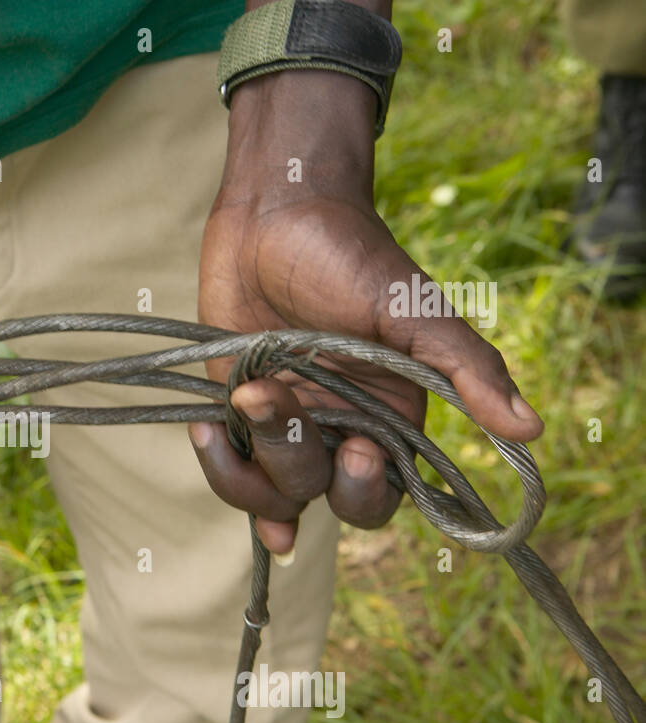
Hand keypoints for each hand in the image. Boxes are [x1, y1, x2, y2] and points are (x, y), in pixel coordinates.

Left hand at [190, 72, 543, 555]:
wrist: (273, 214)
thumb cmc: (352, 255)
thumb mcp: (413, 309)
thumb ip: (466, 368)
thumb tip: (531, 426)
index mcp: (390, 417)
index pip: (384, 494)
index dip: (366, 490)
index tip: (355, 449)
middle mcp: (338, 430)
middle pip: (323, 496)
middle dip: (297, 467)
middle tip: (275, 404)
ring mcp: (285, 425)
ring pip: (271, 490)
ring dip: (251, 460)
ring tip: (242, 394)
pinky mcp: (235, 412)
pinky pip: (231, 467)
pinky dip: (221, 466)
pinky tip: (205, 434)